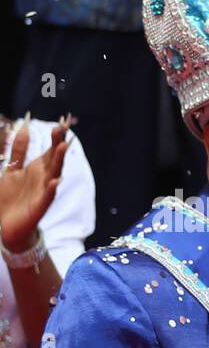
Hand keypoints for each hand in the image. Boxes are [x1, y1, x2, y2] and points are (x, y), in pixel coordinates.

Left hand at [0, 118, 69, 252]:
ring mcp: (43, 192)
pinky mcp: (39, 207)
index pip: (49, 149)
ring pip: (54, 174)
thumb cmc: (10, 198)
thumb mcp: (11, 170)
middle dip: (58, 144)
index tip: (61, 122)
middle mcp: (43, 178)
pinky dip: (51, 189)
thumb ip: (18, 150)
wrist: (6, 226)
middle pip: (54, 158)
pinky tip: (55, 181)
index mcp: (37, 169)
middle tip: (62, 128)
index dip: (55, 137)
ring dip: (59, 161)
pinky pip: (47, 197)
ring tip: (62, 147)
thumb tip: (23, 128)